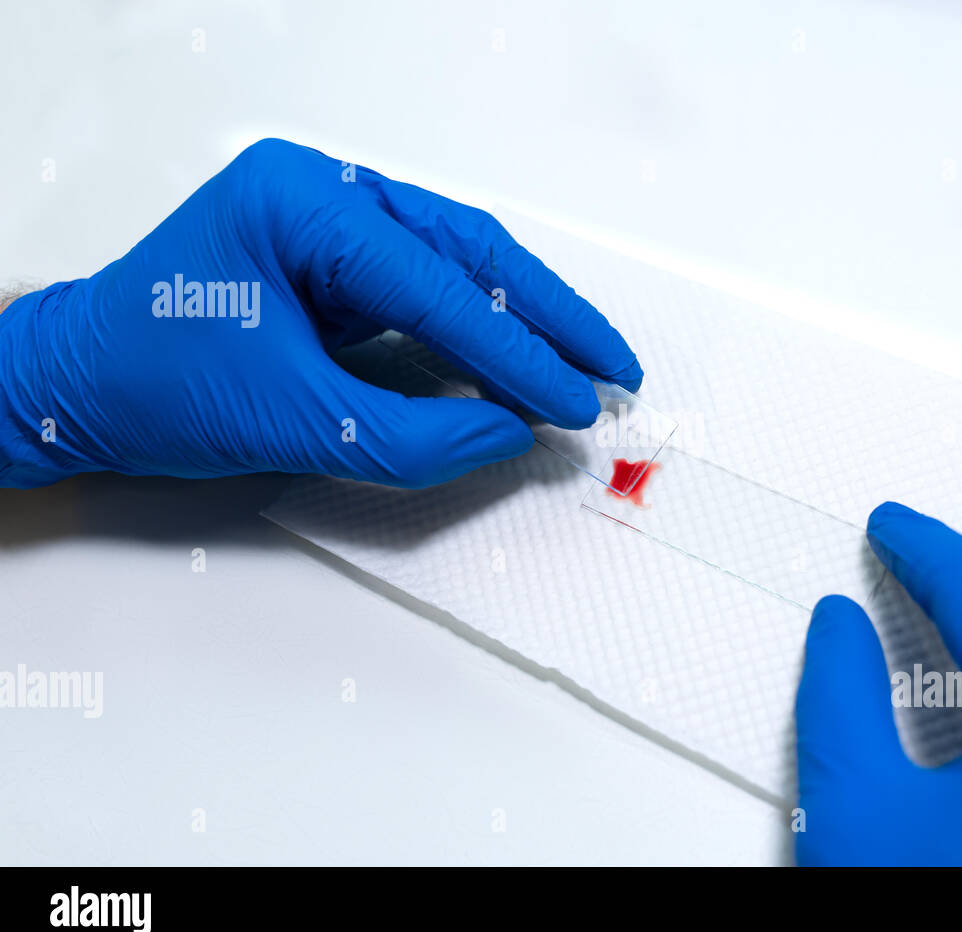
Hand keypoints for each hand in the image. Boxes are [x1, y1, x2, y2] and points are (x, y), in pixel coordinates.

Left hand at [0, 138, 641, 487]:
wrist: (76, 388)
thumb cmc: (152, 387)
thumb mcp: (289, 421)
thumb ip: (409, 437)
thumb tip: (510, 438)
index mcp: (301, 203)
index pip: (436, 285)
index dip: (516, 353)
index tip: (576, 400)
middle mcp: (324, 193)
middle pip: (468, 249)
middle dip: (549, 314)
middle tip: (614, 366)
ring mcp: (333, 219)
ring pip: (460, 260)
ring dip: (529, 314)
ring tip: (591, 360)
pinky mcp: (340, 258)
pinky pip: (431, 284)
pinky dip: (483, 324)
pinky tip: (527, 356)